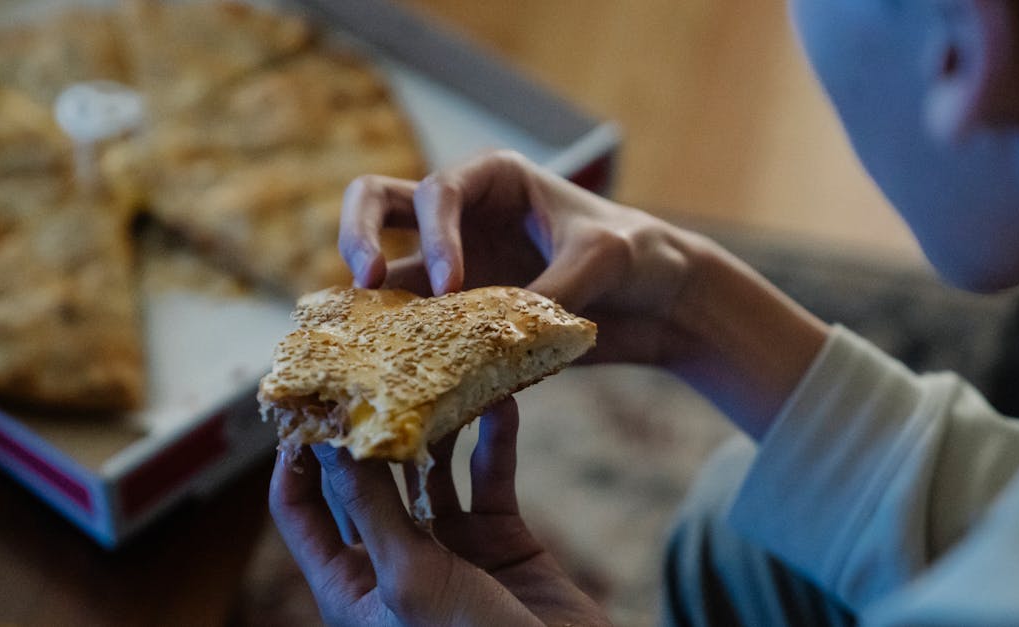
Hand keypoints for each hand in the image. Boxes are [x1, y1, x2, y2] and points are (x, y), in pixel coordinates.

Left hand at [269, 398, 610, 625]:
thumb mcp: (409, 578)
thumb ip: (370, 505)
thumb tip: (327, 437)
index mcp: (351, 585)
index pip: (300, 509)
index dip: (297, 456)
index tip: (308, 399)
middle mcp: (393, 561)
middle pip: (366, 478)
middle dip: (371, 425)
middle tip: (376, 364)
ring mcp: (449, 548)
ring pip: (431, 469)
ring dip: (438, 426)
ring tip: (443, 374)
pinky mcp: (501, 540)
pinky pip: (492, 477)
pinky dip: (497, 440)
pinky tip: (502, 402)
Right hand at [338, 149, 710, 365]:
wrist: (660, 301)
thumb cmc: (639, 255)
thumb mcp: (604, 259)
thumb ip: (551, 287)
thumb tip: (494, 336)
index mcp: (494, 179)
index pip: (438, 193)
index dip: (436, 237)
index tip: (452, 286)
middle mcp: (461, 217)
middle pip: (376, 202)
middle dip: (358, 235)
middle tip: (367, 283)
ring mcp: (455, 264)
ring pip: (387, 272)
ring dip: (372, 304)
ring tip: (366, 344)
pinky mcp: (461, 314)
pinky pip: (416, 326)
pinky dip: (403, 347)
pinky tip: (400, 379)